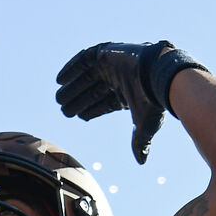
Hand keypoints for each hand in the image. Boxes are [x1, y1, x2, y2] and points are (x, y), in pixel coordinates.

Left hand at [56, 41, 200, 163]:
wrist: (156, 74)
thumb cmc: (152, 100)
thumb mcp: (144, 124)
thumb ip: (139, 142)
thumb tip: (141, 163)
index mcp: (127, 94)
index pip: (105, 102)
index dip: (91, 109)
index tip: (79, 116)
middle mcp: (118, 78)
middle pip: (93, 89)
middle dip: (78, 99)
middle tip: (63, 108)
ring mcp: (112, 65)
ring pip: (86, 75)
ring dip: (72, 85)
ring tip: (59, 98)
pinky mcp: (106, 52)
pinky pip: (84, 58)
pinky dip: (71, 67)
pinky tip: (60, 79)